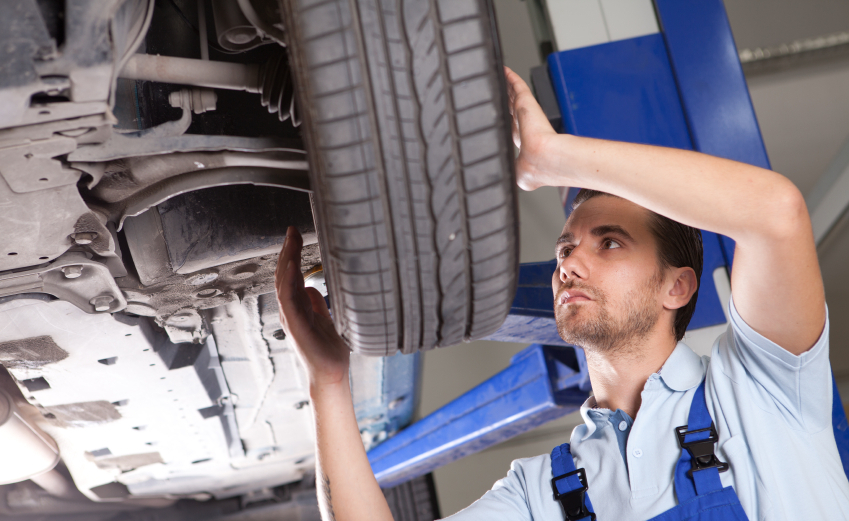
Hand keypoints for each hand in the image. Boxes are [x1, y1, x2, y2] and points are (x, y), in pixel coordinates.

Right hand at [275, 227, 350, 388]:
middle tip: (292, 230)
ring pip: (284, 284)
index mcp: (297, 307)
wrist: (331, 373)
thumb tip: (311, 287)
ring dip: (287, 261)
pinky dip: (288, 282)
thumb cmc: (328, 350)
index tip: (295, 235)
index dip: (291, 254)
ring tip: (291, 241)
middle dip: (287, 251)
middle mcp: (291, 311)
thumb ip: (316, 304)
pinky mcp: (297, 327)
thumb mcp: (325, 319)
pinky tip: (291, 267)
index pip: (290, 275)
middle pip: (284, 275)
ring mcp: (292, 318)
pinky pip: (289, 301)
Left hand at [504, 66, 558, 189]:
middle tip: (501, 93)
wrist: (543, 159)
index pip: (515, 132)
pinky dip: (512, 78)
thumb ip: (513, 170)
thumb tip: (510, 179)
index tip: (504, 122)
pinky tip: (505, 71)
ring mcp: (526, 115)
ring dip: (509, 89)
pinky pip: (517, 86)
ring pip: (514, 98)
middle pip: (513, 112)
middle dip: (508, 103)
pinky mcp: (526, 103)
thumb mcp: (519, 174)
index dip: (510, 126)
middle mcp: (526, 129)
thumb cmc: (534, 168)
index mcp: (526, 148)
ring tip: (503, 80)